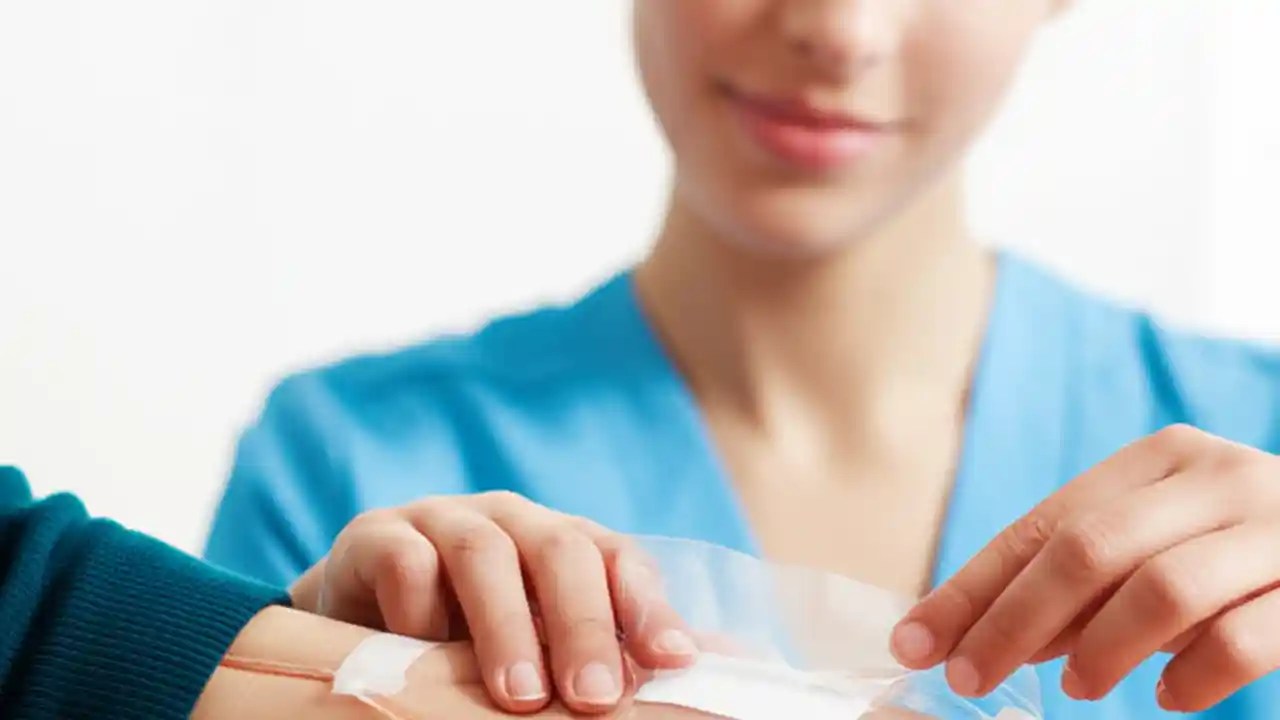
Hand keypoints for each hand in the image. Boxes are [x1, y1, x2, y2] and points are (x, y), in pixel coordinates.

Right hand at [291, 491, 696, 714]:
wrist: (361, 620)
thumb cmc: (472, 637)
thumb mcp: (543, 643)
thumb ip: (614, 648)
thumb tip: (716, 668)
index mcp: (563, 542)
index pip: (621, 559)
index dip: (648, 607)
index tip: (673, 661)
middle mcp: (511, 520)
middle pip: (561, 550)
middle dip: (583, 625)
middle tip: (594, 699)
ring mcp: (443, 520)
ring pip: (485, 554)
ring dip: (507, 626)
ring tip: (521, 697)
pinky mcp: (377, 536)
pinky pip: (407, 559)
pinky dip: (420, 607)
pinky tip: (425, 653)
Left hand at [890, 425, 1279, 712]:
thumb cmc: (1242, 549)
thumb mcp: (1158, 542)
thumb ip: (1083, 581)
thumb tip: (981, 634)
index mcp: (1158, 460)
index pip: (1042, 526)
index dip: (970, 587)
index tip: (914, 641)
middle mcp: (1215, 478)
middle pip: (1088, 550)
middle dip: (1012, 622)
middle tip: (968, 679)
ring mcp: (1275, 527)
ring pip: (1162, 589)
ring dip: (1100, 649)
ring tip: (1075, 688)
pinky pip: (1244, 638)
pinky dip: (1194, 678)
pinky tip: (1168, 699)